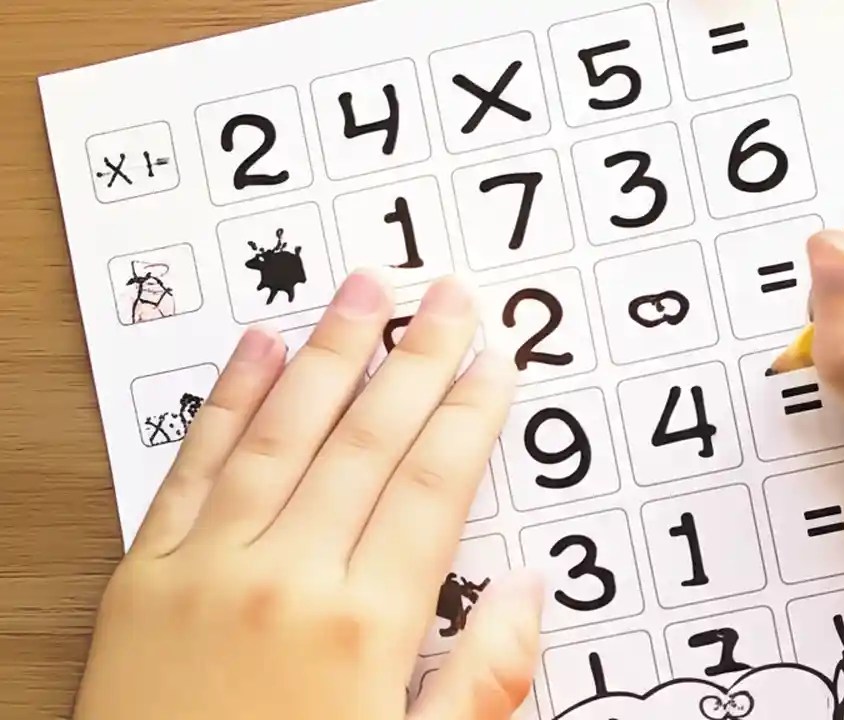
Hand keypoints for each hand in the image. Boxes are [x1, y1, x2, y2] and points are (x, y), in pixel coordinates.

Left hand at [73, 272, 540, 719]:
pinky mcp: (144, 575)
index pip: (434, 486)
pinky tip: (258, 348)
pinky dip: (227, 401)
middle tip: (450, 297)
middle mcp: (287, 578)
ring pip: (285, 430)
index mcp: (364, 627)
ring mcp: (208, 568)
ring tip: (365, 287)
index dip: (470, 413)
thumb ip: (483, 678)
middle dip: (419, 358)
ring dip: (331, 350)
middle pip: (371, 439)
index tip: (494, 360)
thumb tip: (530, 590)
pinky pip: (192, 465)